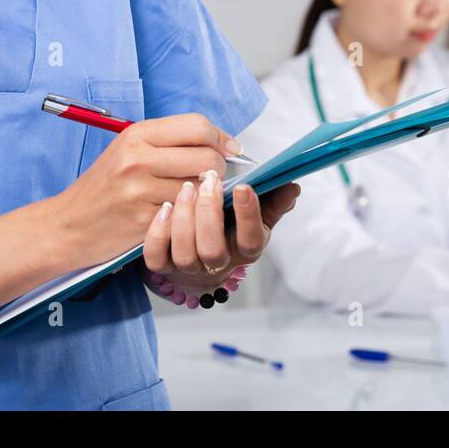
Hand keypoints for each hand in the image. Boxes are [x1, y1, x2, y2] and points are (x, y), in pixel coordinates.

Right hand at [53, 113, 243, 265]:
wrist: (69, 224)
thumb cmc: (105, 186)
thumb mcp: (130, 150)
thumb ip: (170, 142)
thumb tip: (220, 142)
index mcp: (137, 135)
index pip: (197, 126)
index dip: (220, 138)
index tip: (229, 150)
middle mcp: (138, 158)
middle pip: (207, 156)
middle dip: (218, 169)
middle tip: (211, 178)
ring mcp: (140, 191)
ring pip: (201, 188)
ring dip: (205, 196)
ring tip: (193, 197)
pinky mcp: (144, 221)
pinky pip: (186, 214)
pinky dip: (188, 215)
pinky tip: (178, 214)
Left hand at [138, 171, 300, 301]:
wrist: (200, 260)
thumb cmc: (231, 229)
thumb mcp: (257, 217)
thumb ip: (273, 203)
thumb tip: (292, 186)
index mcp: (244, 250)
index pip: (251, 240)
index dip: (248, 215)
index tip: (244, 186)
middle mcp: (217, 263)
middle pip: (212, 249)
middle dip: (210, 213)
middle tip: (210, 180)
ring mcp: (188, 267)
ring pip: (184, 253)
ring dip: (185, 218)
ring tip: (187, 187)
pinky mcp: (163, 266)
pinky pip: (156, 257)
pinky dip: (159, 232)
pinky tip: (165, 207)